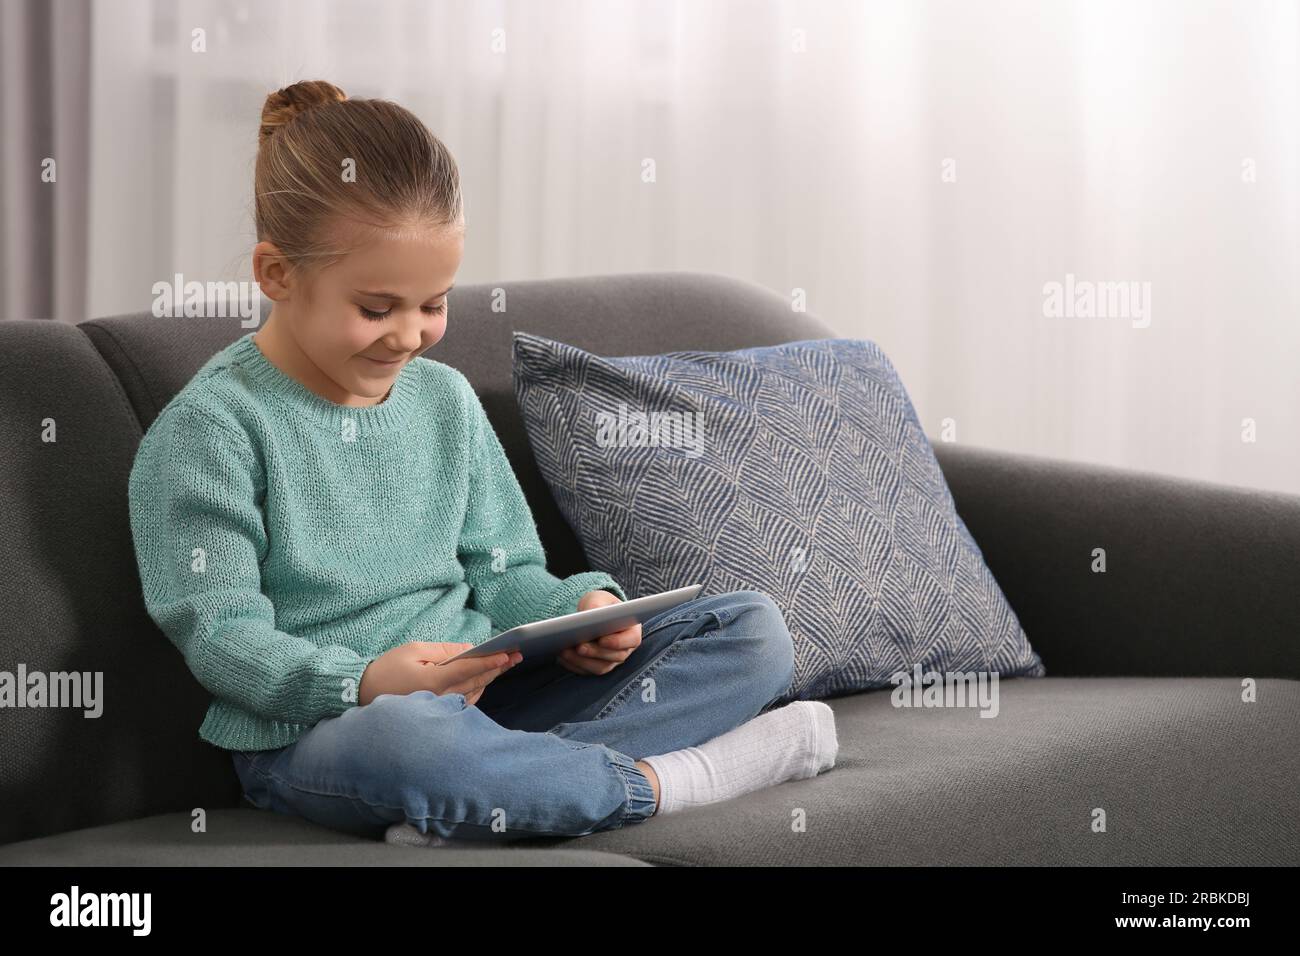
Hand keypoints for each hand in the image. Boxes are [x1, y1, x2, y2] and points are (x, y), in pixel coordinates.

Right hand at [359, 642, 521, 706]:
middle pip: (477, 681)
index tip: (509, 654)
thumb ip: (445, 651)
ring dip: (490, 678)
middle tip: (516, 656)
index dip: (492, 661)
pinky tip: (485, 680)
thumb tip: (470, 650)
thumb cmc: (387, 668)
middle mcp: (441, 698)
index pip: (470, 669)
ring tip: (505, 664)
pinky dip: (478, 689)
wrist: (363, 693)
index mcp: (435, 680)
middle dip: (497, 668)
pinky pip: (465, 701)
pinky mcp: (438, 712)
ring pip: (474, 692)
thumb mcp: (415, 650)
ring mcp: (440, 708)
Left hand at [556, 590, 642, 676]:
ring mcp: (611, 661)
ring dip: (581, 661)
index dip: (618, 642)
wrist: (589, 615)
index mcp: (631, 630)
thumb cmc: (599, 605)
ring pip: (599, 667)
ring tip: (565, 651)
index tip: (602, 640)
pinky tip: (561, 656)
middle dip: (595, 652)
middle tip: (579, 646)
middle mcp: (624, 649)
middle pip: (614, 656)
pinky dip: (573, 665)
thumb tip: (588, 616)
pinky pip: (586, 671)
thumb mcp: (598, 598)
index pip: (632, 640)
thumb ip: (596, 605)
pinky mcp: (595, 667)